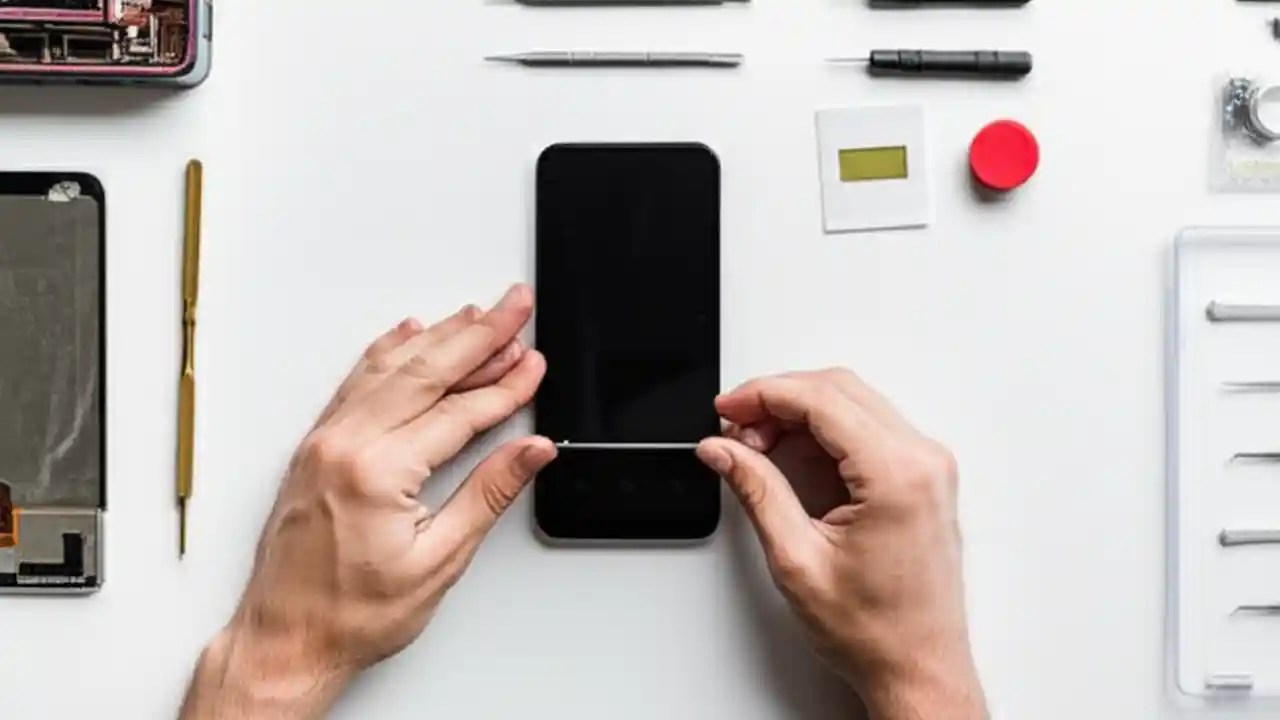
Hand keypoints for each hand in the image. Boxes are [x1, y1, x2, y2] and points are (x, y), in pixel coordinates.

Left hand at [180, 284, 555, 719]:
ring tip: (478, 314)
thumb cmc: (350, 614)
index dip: (504, 386)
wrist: (284, 639)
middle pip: (426, 371)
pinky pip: (355, 381)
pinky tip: (410, 334)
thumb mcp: (437, 562)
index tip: (534, 365)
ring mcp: (324, 441)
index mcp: (377, 472)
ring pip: (391, 368)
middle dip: (480, 334)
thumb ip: (487, 495)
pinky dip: (387, 352)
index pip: (459, 413)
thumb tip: (530, 452)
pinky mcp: (314, 447)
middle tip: (515, 306)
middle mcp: (345, 445)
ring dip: (440, 337)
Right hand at [697, 369, 985, 719]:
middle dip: (777, 400)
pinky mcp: (921, 479)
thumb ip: (756, 491)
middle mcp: (922, 462)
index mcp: (898, 476)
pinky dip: (822, 433)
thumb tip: (723, 449)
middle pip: (839, 390)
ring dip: (798, 414)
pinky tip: (788, 457)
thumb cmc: (876, 631)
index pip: (822, 400)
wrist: (919, 669)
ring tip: (755, 447)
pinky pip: (867, 430)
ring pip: (852, 403)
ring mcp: (927, 468)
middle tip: (734, 428)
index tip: (727, 408)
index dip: (764, 394)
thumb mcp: (797, 559)